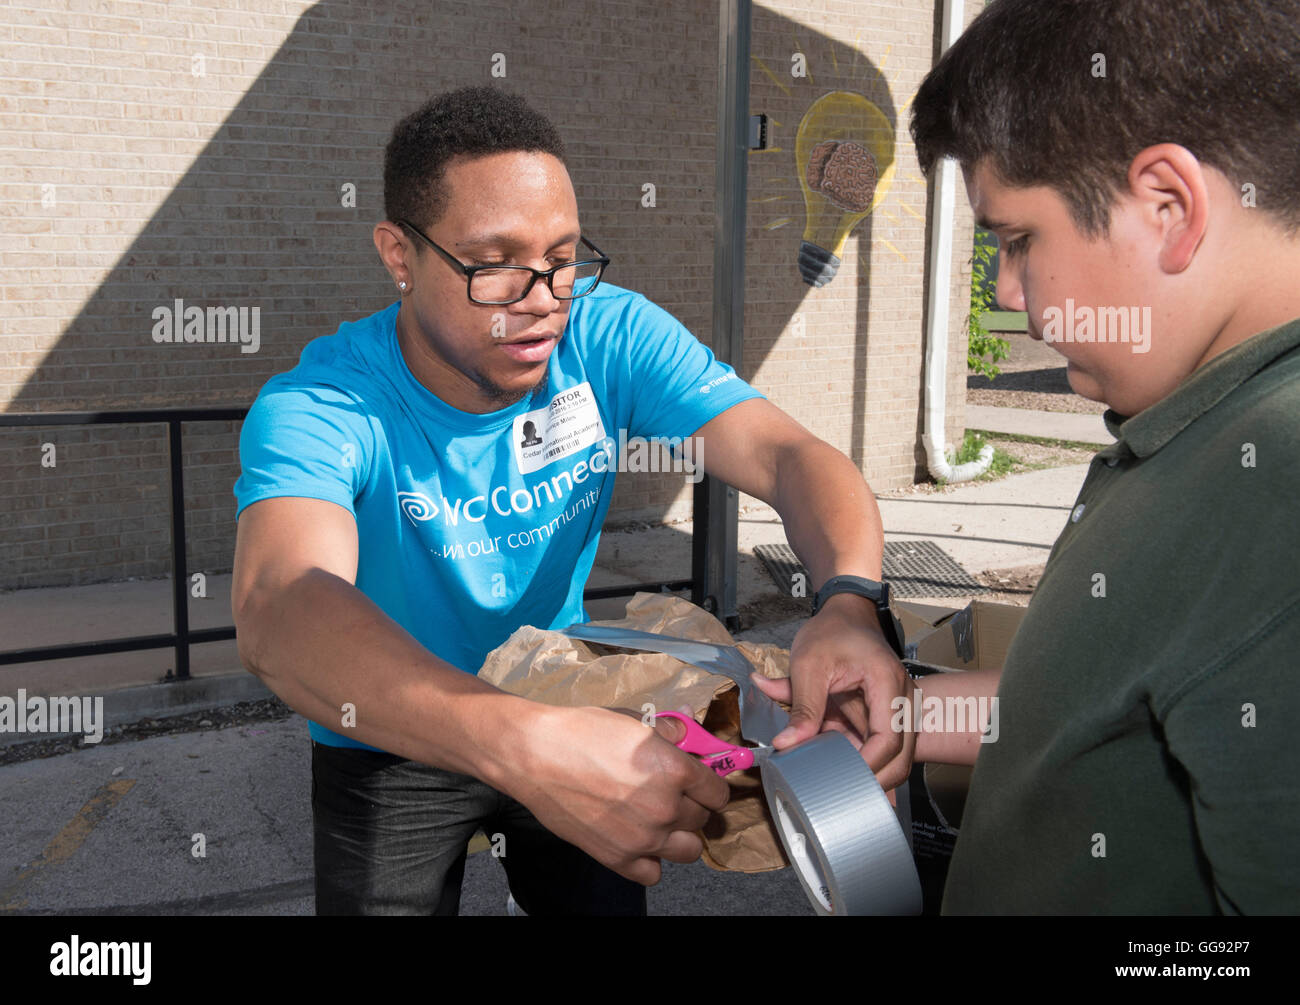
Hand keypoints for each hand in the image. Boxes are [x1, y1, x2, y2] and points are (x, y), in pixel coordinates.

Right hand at [509, 705, 729, 885]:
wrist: (536, 755)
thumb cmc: (581, 732)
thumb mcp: (633, 721)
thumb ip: (668, 732)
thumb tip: (687, 733)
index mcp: (675, 770)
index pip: (717, 791)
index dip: (710, 784)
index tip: (701, 782)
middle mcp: (665, 808)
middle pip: (702, 819)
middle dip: (691, 805)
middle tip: (671, 794)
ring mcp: (642, 838)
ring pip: (687, 850)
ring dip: (678, 835)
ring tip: (658, 820)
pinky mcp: (617, 858)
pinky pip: (653, 873)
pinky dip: (649, 861)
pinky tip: (638, 840)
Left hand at [751, 593, 915, 791]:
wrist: (846, 614)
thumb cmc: (831, 632)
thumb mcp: (808, 664)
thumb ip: (801, 706)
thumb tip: (786, 744)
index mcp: (887, 682)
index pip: (890, 737)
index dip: (870, 765)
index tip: (844, 781)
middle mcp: (901, 698)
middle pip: (901, 755)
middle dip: (876, 781)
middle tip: (844, 799)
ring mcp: (897, 709)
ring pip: (893, 756)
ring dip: (867, 770)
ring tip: (839, 787)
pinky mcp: (885, 716)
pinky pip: (879, 747)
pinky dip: (863, 761)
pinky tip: (846, 778)